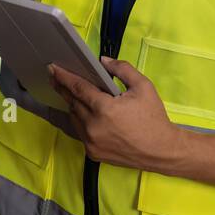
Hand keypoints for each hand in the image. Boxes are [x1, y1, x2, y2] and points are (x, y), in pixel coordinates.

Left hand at [49, 56, 184, 171]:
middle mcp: (93, 126)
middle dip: (62, 88)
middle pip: (72, 102)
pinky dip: (80, 120)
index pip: (78, 88)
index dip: (64, 77)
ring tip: (70, 93)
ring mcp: (91, 142)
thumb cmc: (153, 118)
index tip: (53, 68)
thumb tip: (103, 61)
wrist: (161, 151)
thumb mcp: (143, 86)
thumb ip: (122, 69)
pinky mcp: (92, 153)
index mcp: (104, 109)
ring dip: (72, 105)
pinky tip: (84, 112)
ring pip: (74, 118)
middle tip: (54, 76)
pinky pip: (80, 132)